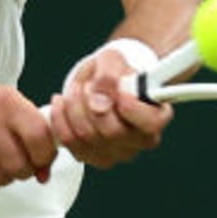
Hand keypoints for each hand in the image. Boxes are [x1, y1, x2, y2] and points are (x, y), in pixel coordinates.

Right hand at [0, 79, 57, 193]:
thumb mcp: (9, 104)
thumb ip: (32, 132)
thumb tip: (44, 173)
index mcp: (7, 100)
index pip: (39, 137)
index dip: (45, 156)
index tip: (41, 160)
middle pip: (19, 165)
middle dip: (23, 172)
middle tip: (18, 165)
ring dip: (4, 178)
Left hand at [46, 47, 171, 168]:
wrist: (102, 83)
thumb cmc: (115, 72)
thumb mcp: (113, 60)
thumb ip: (109, 75)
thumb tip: (99, 100)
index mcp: (156, 116)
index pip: (150, 123)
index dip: (132, 108)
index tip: (119, 92)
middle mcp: (141, 140)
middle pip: (111, 131)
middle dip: (91, 101)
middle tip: (88, 83)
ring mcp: (117, 153)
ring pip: (86, 136)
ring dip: (73, 106)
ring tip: (76, 88)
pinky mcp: (92, 156)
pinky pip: (69, 141)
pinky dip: (60, 118)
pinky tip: (62, 102)